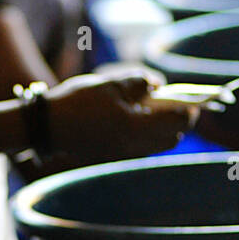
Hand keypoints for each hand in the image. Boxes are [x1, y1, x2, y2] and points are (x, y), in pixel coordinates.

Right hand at [44, 67, 196, 166]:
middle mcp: (135, 145)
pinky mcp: (114, 157)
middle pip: (173, 138)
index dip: (190, 108)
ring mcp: (124, 154)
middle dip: (179, 121)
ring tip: (151, 111)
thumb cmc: (77, 101)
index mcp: (136, 126)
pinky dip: (147, 135)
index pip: (179, 121)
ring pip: (158, 145)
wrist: (46, 128)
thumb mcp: (109, 84)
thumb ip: (138, 82)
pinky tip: (133, 120)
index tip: (191, 98)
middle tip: (173, 104)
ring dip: (163, 129)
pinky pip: (142, 148)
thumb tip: (157, 84)